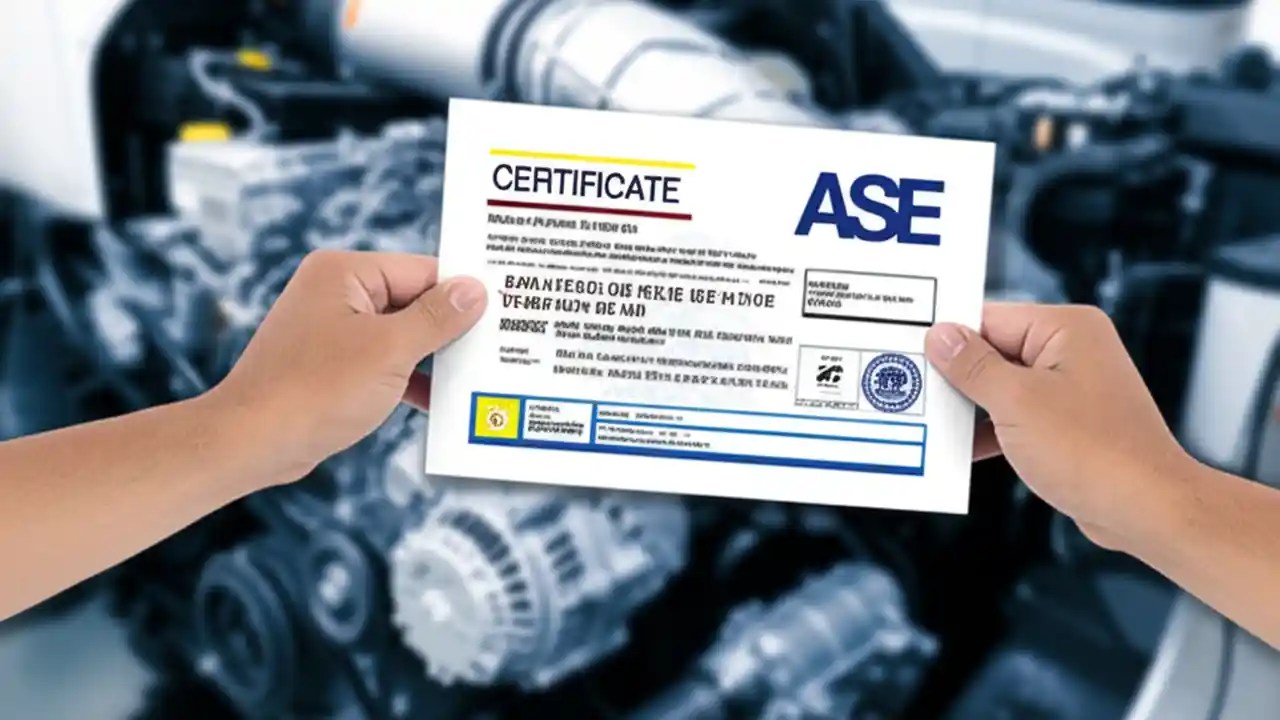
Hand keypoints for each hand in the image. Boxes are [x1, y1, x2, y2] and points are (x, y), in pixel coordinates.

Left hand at [208, 250, 485, 482]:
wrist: (250, 443)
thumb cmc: (313, 391)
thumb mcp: (389, 351)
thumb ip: (437, 318)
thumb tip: (475, 289)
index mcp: (345, 272)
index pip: (423, 271)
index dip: (464, 293)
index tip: (506, 310)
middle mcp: (335, 292)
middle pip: (414, 301)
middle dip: (450, 329)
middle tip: (500, 345)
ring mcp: (331, 329)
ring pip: (401, 335)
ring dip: (432, 358)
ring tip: (476, 375)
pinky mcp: (330, 364)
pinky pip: (382, 362)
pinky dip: (408, 379)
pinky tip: (438, 401)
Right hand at [924, 303, 1195, 548]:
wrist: (1146, 510)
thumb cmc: (1094, 453)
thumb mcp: (1016, 403)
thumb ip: (972, 367)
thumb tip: (941, 337)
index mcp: (1066, 329)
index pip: (988, 318)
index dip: (948, 339)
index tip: (909, 354)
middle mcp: (1072, 350)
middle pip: (992, 351)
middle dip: (956, 377)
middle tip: (912, 391)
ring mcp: (1072, 388)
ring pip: (1002, 387)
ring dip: (970, 408)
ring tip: (931, 423)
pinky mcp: (1068, 423)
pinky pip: (1017, 416)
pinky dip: (991, 431)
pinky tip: (961, 450)